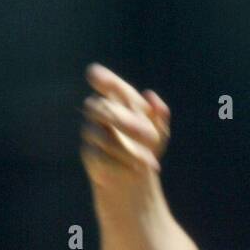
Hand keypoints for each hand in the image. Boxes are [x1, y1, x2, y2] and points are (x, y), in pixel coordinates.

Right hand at [79, 62, 170, 189]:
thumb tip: (152, 98)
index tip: (94, 75)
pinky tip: (137, 170)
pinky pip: (100, 158)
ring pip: (104, 138)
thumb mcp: (159, 131)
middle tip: (150, 136)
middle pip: (102, 109)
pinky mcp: (89, 155)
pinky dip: (121, 165)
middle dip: (127, 122)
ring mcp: (92, 133)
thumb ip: (160, 115)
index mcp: (118, 100)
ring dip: (129, 151)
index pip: (109, 85)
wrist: (135, 174)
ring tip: (150, 162)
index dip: (103, 78)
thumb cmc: (147, 146)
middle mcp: (100, 113)